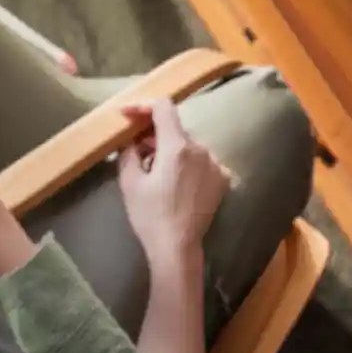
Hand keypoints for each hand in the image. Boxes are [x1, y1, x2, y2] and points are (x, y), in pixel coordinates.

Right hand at [117, 99, 227, 261]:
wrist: (177, 247)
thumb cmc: (149, 215)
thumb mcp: (129, 182)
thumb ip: (128, 151)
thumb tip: (131, 138)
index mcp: (176, 147)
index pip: (163, 107)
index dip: (143, 105)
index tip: (128, 114)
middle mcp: (201, 150)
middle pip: (175, 129)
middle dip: (154, 135)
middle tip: (137, 151)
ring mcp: (215, 164)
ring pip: (188, 146)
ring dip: (171, 151)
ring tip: (157, 173)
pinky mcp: (223, 179)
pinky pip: (201, 161)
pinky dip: (187, 164)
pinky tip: (176, 183)